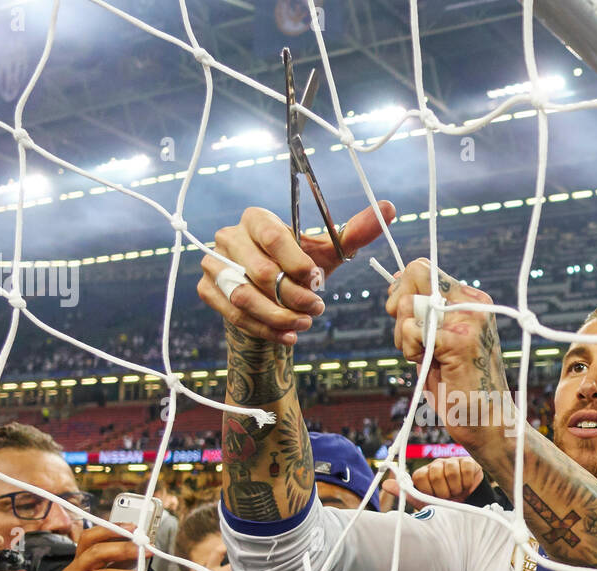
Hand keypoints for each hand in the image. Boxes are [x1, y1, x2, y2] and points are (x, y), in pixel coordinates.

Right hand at [198, 201, 395, 345]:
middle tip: (316, 309)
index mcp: (256, 218)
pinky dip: (265, 329)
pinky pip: (235, 315)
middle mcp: (228, 236)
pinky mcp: (206, 291)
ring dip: (280, 316)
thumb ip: (354, 232)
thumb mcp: (327, 253)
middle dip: (293, 295)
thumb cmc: (299, 269)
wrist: (270, 297)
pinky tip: (288, 336)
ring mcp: (213, 264)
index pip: (274, 236)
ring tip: (304, 324)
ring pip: (245, 296)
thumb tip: (390, 208)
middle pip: (260, 271)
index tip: (317, 280)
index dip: (298, 263)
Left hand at [381, 456, 483, 509]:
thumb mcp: (424, 504)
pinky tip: (466, 486)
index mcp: (424, 474)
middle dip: (444, 491)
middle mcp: (436, 464)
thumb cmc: (444, 506)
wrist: (469, 509)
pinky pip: (465, 469)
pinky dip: (467, 482)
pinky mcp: (468, 461)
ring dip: (456, 487)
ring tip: (457, 492)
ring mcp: (452, 461)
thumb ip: (405, 493)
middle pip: (435, 473)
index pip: (420, 476)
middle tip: (448, 496)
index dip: (428, 490)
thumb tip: (384, 484)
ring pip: (450, 470)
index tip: (434, 497)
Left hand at [384, 259, 510, 452]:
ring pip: (409, 304)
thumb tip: (395, 279)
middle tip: (413, 342)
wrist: (487, 421)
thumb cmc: (458, 385)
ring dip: (404, 337)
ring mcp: (469, 319)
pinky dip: (411, 350)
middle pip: (413, 275)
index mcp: (471, 299)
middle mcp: (474, 302)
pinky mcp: (460, 341)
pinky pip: (412, 330)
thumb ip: (422, 311)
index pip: (421, 268)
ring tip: (427, 358)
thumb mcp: (437, 339)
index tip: (403, 317)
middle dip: (399, 309)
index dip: (402, 289)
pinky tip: (430, 365)